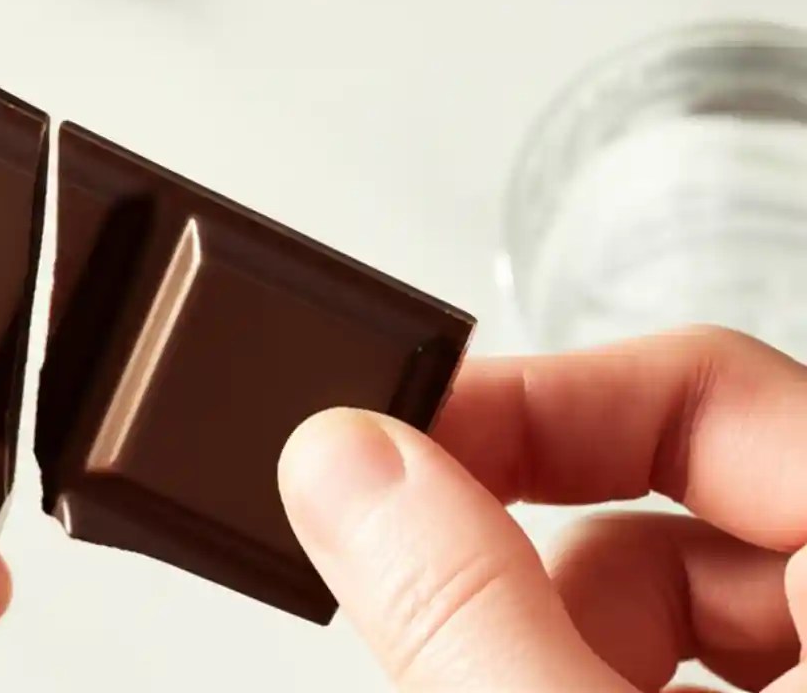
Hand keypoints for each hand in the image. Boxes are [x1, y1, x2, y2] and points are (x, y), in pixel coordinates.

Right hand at [279, 326, 806, 690]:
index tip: (390, 442)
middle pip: (668, 513)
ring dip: (548, 649)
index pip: (708, 390)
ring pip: (658, 611)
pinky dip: (577, 689)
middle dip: (529, 573)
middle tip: (422, 612)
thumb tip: (343, 463)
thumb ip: (467, 607)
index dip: (531, 404)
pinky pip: (666, 677)